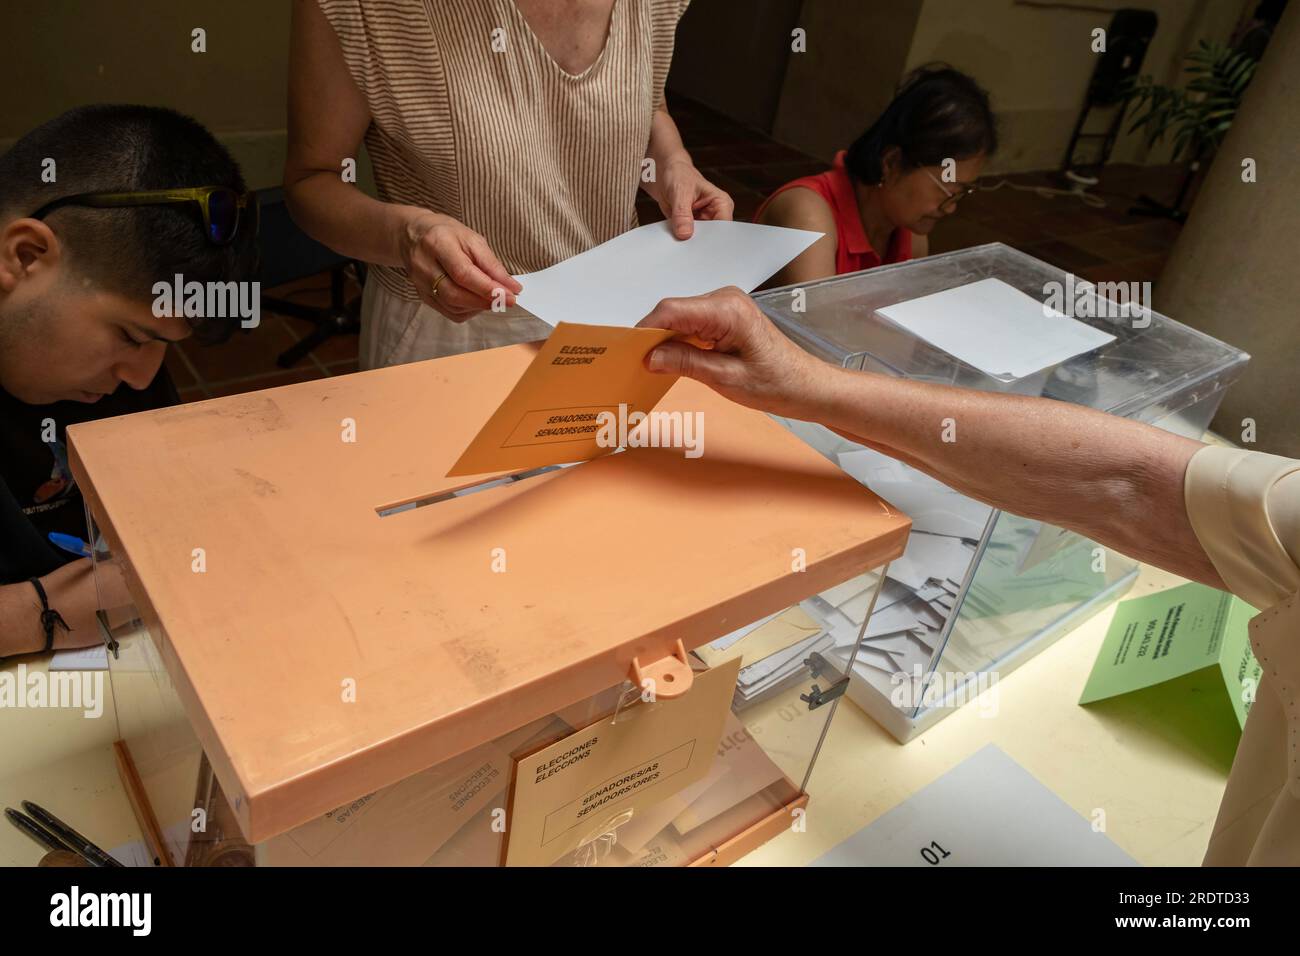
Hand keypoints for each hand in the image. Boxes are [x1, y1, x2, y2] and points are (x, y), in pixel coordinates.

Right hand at [402, 211, 521, 321]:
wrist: (412, 235)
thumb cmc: (445, 234)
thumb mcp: (472, 239)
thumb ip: (491, 264)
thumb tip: (512, 287)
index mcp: (437, 244)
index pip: (463, 274)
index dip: (489, 288)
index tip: (512, 295)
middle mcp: (424, 266)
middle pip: (455, 294)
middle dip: (485, 301)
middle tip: (506, 300)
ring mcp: (420, 284)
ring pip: (452, 306)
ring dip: (478, 307)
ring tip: (493, 298)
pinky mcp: (422, 296)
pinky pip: (448, 312)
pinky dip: (468, 310)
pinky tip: (477, 302)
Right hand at [636, 287, 828, 417]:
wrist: (804, 385)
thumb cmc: (776, 382)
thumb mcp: (725, 379)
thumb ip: (685, 363)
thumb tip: (651, 356)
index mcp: (728, 310)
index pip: (672, 310)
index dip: (647, 329)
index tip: (630, 350)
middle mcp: (725, 299)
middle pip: (673, 311)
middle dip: (654, 336)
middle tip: (638, 363)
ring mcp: (725, 304)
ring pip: (680, 317)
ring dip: (666, 339)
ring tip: (657, 366)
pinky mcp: (725, 314)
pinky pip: (692, 322)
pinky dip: (680, 340)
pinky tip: (675, 359)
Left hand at [651, 159, 733, 239]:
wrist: (663, 174)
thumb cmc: (677, 174)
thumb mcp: (680, 191)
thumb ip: (682, 213)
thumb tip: (685, 233)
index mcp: (721, 203)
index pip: (723, 227)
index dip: (713, 239)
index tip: (700, 245)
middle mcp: (715, 214)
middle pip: (713, 238)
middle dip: (700, 243)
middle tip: (687, 246)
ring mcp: (703, 223)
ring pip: (700, 241)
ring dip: (689, 243)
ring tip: (679, 242)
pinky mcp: (690, 228)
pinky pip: (687, 240)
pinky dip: (681, 242)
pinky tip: (674, 241)